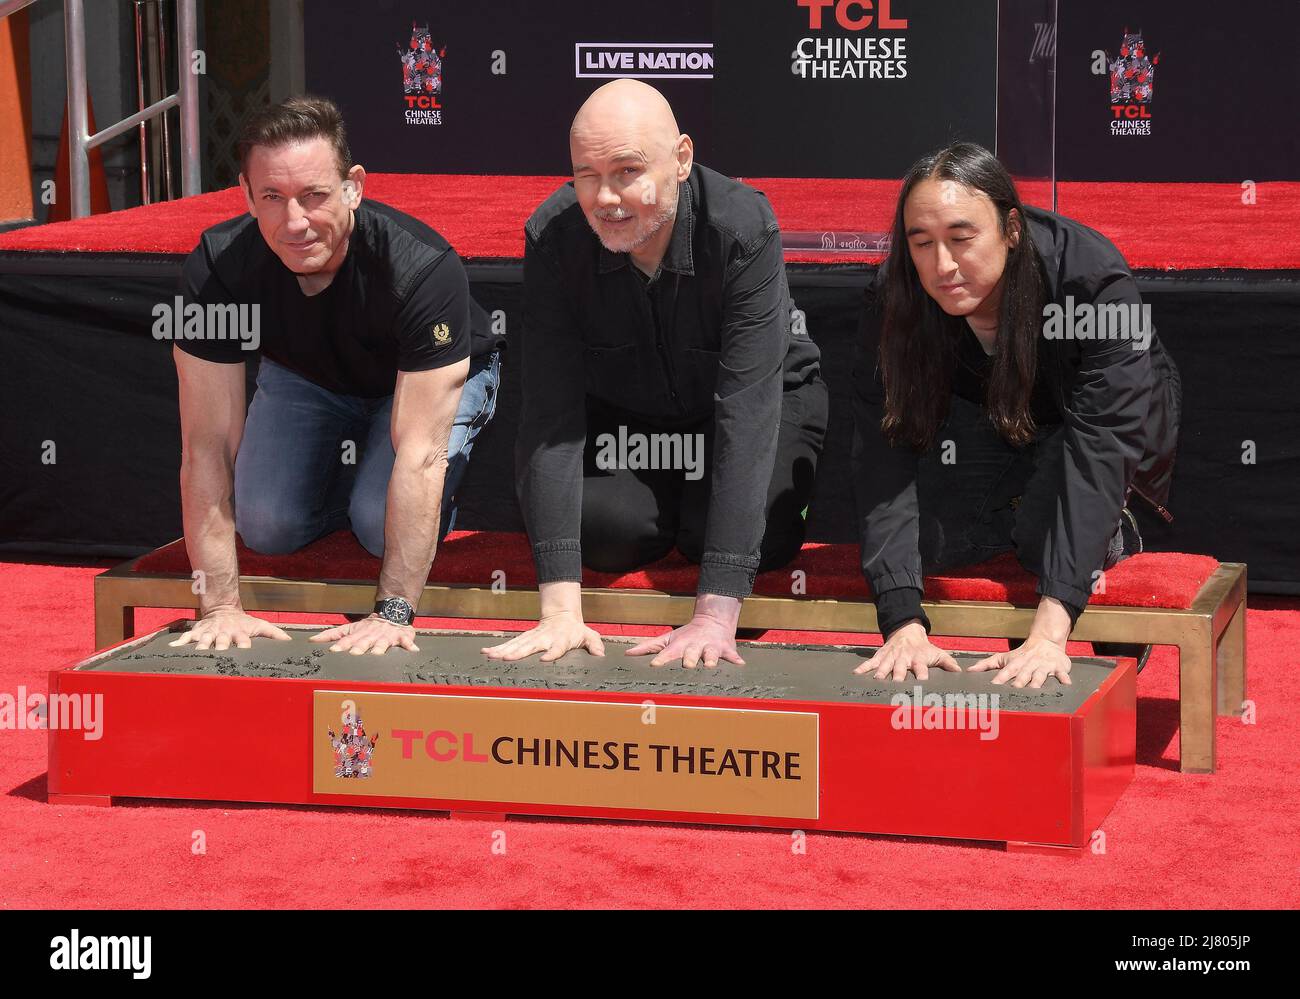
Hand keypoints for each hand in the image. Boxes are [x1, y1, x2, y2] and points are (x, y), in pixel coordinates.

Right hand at [169, 608, 291, 650]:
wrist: (224, 609)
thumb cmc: (244, 622)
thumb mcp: (260, 625)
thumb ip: (275, 634)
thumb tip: (290, 642)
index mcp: (240, 633)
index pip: (244, 641)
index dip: (244, 646)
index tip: (245, 652)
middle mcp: (225, 633)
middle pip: (223, 641)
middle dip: (221, 648)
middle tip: (218, 654)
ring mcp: (210, 632)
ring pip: (205, 640)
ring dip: (202, 646)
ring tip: (197, 653)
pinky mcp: (198, 631)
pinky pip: (187, 637)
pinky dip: (180, 642)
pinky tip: (173, 647)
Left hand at [310, 614, 419, 655]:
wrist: (392, 612)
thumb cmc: (369, 625)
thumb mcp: (349, 628)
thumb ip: (331, 634)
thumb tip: (311, 640)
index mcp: (359, 634)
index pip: (348, 640)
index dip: (340, 645)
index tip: (333, 651)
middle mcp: (372, 635)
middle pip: (364, 642)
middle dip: (359, 648)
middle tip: (354, 655)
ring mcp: (387, 636)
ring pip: (383, 643)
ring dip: (381, 648)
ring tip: (378, 654)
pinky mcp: (402, 637)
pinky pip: (406, 642)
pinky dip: (409, 645)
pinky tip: (413, 650)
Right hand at [481, 610, 604, 662]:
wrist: (562, 615)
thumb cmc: (576, 630)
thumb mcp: (589, 635)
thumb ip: (595, 645)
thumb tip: (601, 654)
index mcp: (561, 639)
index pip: (557, 647)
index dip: (552, 653)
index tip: (544, 659)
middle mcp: (544, 638)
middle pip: (530, 646)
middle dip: (518, 652)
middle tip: (506, 659)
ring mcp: (533, 638)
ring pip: (516, 644)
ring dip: (503, 650)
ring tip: (490, 656)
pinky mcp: (525, 638)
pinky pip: (510, 644)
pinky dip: (498, 648)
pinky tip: (486, 652)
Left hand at [626, 595, 744, 668]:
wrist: (713, 621)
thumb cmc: (686, 636)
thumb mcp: (667, 639)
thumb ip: (648, 647)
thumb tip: (627, 653)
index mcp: (680, 645)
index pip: (668, 653)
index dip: (661, 659)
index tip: (654, 665)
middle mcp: (695, 646)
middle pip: (691, 653)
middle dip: (689, 659)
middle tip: (687, 665)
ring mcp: (711, 647)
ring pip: (710, 654)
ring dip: (710, 659)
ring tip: (710, 665)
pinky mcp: (726, 650)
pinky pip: (732, 656)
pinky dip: (736, 660)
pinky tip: (740, 665)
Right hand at [853, 620, 960, 680]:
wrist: (907, 632)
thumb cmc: (924, 648)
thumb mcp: (938, 653)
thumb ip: (949, 663)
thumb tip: (960, 673)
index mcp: (918, 659)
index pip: (921, 669)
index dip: (922, 676)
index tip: (923, 684)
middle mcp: (904, 659)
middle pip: (900, 669)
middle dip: (898, 677)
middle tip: (895, 687)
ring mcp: (891, 657)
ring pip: (885, 666)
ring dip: (881, 673)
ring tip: (876, 681)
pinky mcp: (881, 656)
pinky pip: (871, 662)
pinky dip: (863, 668)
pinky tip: (856, 674)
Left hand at [968, 635, 1072, 687]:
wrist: (1046, 642)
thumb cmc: (1022, 654)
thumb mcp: (1004, 658)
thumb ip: (986, 664)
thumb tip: (969, 671)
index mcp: (1016, 663)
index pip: (1006, 671)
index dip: (1000, 678)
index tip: (993, 686)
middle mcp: (1029, 664)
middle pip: (1023, 674)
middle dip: (1019, 682)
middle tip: (1014, 691)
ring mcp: (1044, 665)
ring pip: (1040, 674)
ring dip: (1038, 681)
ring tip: (1035, 690)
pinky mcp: (1059, 667)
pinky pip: (1062, 673)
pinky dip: (1064, 678)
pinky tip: (1066, 684)